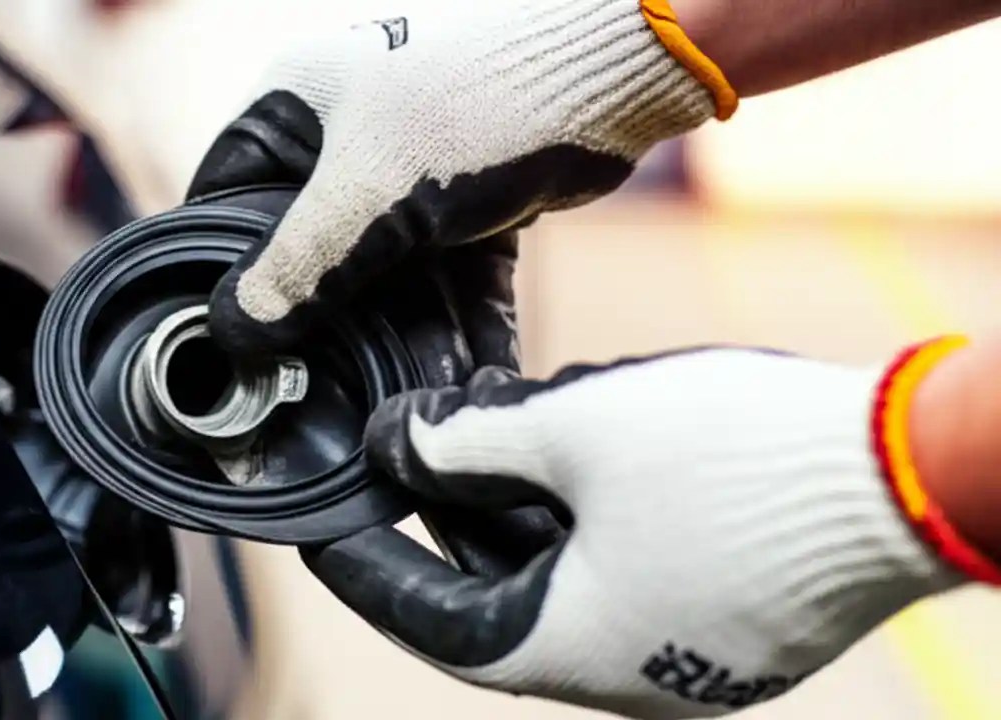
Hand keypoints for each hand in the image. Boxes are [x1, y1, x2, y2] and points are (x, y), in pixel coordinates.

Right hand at [193, 0, 728, 355]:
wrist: (610, 79)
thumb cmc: (479, 103)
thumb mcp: (371, 192)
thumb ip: (303, 264)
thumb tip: (237, 328)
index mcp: (299, 107)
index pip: (230, 194)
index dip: (225, 264)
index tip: (229, 334)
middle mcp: (350, 137)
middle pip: (313, 245)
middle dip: (322, 315)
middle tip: (312, 378)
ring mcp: (413, 171)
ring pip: (386, 270)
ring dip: (399, 332)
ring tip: (399, 394)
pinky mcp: (468, 204)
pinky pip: (448, 276)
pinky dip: (458, 322)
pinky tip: (461, 377)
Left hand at [303, 348, 960, 718]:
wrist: (906, 469)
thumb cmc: (736, 458)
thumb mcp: (574, 432)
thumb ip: (466, 441)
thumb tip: (394, 442)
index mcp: (572, 650)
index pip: (432, 620)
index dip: (367, 566)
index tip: (320, 528)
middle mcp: (626, 668)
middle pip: (499, 587)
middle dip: (453, 505)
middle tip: (413, 440)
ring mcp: (684, 646)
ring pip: (564, 566)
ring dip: (525, 493)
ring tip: (498, 415)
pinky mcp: (728, 613)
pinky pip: (624, 562)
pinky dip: (585, 504)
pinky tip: (580, 431)